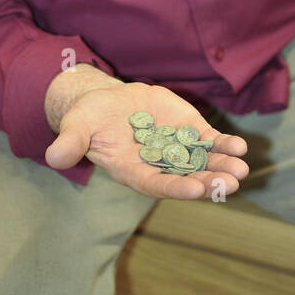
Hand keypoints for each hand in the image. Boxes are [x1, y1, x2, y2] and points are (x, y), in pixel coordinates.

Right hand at [45, 79, 248, 199]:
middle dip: (209, 181)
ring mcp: (177, 149)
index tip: (196, 191)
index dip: (176, 188)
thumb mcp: (76, 128)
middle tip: (230, 184)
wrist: (107, 104)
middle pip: (186, 178)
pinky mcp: (188, 131)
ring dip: (223, 167)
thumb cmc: (88, 120)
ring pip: (204, 163)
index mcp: (133, 171)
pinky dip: (225, 145)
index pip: (157, 184)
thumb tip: (53, 157)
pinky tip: (240, 147)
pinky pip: (210, 141)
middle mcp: (159, 165)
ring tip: (242, 170)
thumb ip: (70, 144)